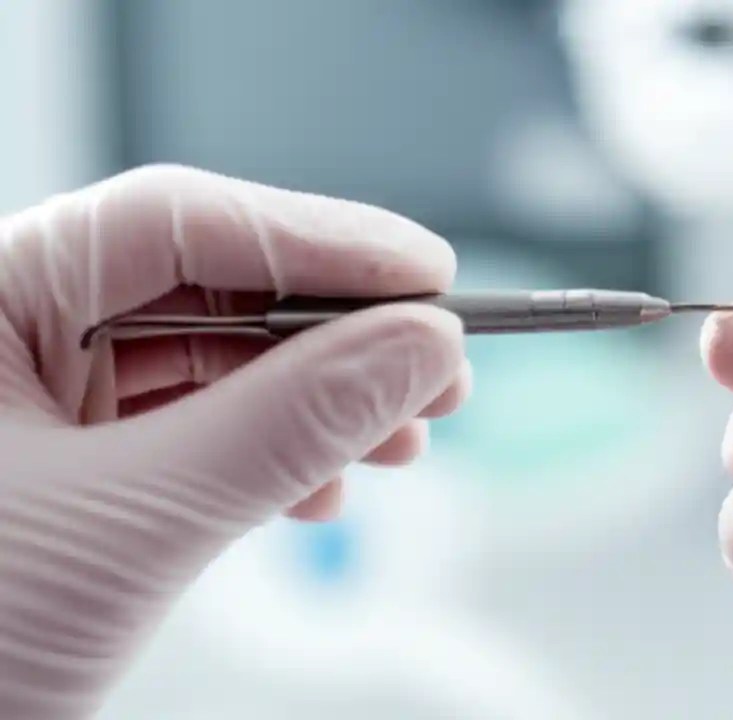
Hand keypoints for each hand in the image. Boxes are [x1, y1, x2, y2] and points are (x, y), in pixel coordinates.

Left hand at [0, 165, 469, 717]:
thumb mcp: (132, 518)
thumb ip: (286, 423)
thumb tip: (422, 347)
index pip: (178, 224)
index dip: (320, 241)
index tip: (431, 280)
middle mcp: (13, 332)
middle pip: (209, 289)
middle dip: (338, 337)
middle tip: (438, 372)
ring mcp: (39, 404)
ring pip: (213, 365)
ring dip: (321, 403)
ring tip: (400, 443)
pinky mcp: (75, 472)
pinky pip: (196, 433)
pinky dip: (274, 458)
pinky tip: (321, 491)